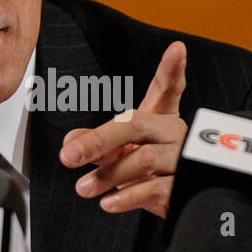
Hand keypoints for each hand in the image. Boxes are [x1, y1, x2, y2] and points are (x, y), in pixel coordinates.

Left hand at [59, 41, 187, 218]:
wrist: (178, 202)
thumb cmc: (149, 170)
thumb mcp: (121, 152)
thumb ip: (97, 144)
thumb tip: (70, 144)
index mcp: (161, 118)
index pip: (167, 89)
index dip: (172, 69)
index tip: (177, 49)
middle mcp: (174, 134)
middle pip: (137, 126)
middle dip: (98, 140)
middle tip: (68, 155)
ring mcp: (181, 159)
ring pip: (143, 160)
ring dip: (107, 175)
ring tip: (83, 187)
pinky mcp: (183, 188)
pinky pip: (154, 189)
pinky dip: (126, 197)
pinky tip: (108, 202)